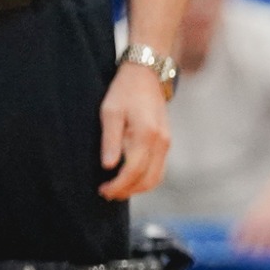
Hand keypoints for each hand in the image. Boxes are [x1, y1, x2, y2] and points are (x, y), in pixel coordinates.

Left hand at [99, 64, 171, 199]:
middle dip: (127, 191)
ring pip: (156, 178)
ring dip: (137, 188)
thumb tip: (108, 166)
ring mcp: (166, 144)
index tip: (102, 190)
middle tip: (106, 193)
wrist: (147, 76)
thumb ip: (110, 140)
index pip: (133, 171)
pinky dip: (145, 179)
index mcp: (146, 135)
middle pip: (147, 180)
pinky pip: (159, 170)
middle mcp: (161, 142)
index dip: (117, 185)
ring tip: (117, 189)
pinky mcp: (166, 143)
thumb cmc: (124, 92)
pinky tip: (129, 178)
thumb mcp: (110, 112)